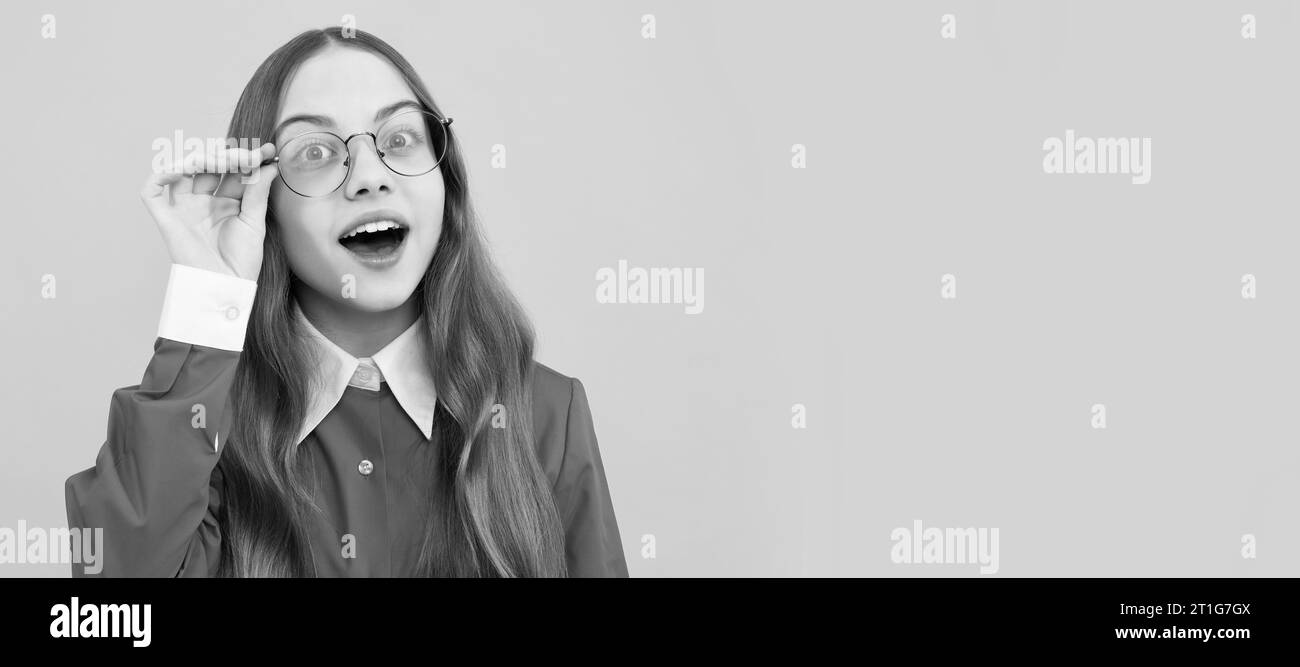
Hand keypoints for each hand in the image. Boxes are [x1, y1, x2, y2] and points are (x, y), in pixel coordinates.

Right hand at [140, 143, 278, 280]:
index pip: (232, 171)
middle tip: (248, 156)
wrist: (226, 287)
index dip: (246, 159)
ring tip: (223, 160)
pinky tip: (182, 170)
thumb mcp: (254, 222)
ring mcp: (184, 208)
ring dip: (200, 159)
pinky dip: (161, 175)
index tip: (267, 151)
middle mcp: (204, 201)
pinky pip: (152, 190)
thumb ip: (258, 192)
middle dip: (227, 156)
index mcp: (227, 203)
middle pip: (208, 166)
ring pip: (182, 170)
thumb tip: (269, 165)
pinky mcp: (166, 218)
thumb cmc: (242, 262)